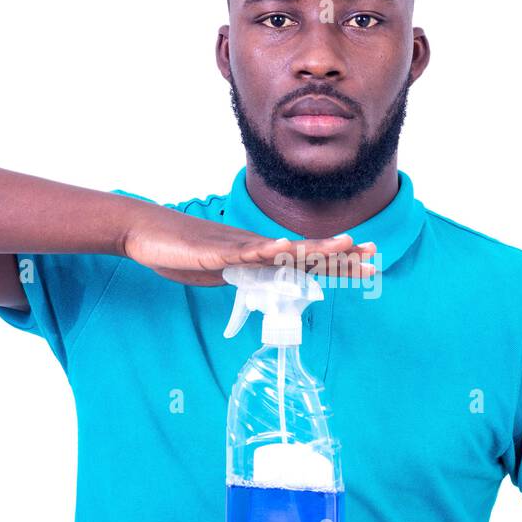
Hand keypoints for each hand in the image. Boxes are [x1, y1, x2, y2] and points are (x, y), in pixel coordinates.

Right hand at [119, 200, 375, 286]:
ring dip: (312, 248)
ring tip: (343, 245)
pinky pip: (242, 251)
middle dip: (339, 256)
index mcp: (260, 255)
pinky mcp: (214, 250)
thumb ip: (246, 279)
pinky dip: (263, 250)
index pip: (306, 260)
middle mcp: (255, 246)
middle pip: (304, 252)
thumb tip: (267, 290)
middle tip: (373, 256)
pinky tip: (282, 248)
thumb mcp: (223, 272)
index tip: (367, 265)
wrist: (147, 232)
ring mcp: (236, 245)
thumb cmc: (183, 251)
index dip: (336, 263)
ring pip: (281, 248)